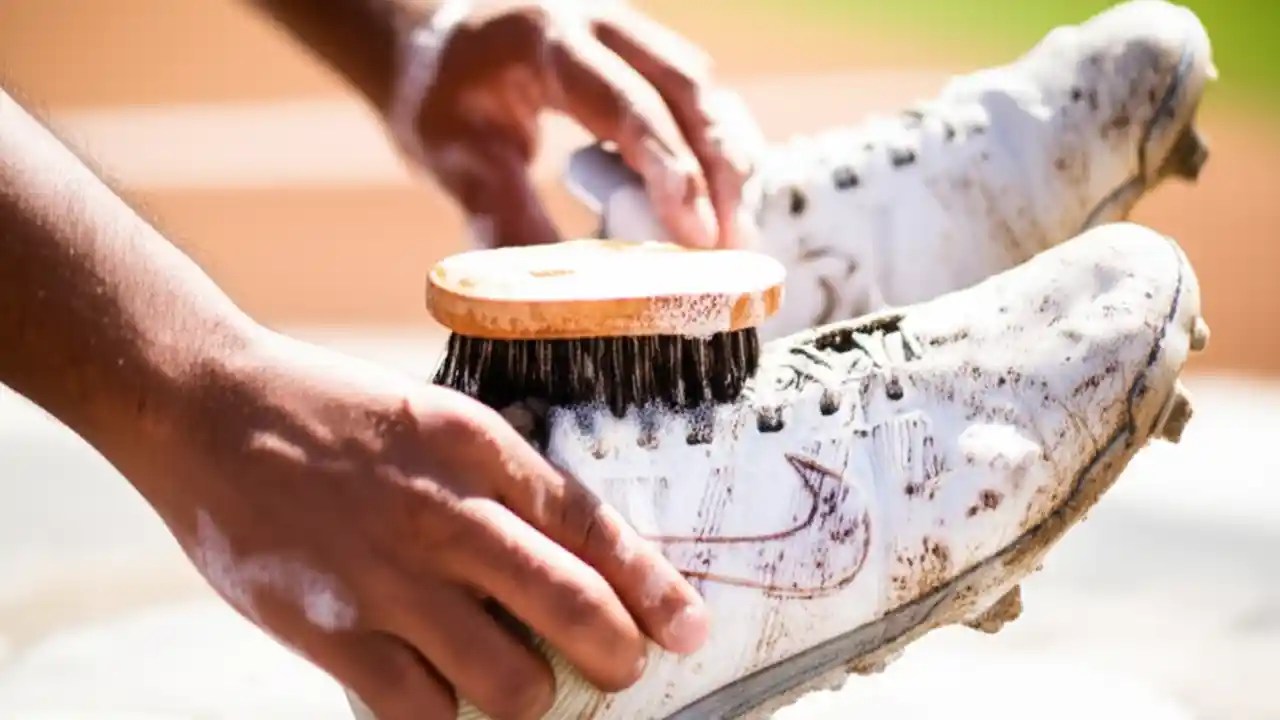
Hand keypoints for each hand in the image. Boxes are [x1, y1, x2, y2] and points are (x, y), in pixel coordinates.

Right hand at [141, 329, 708, 719]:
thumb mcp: (438, 419)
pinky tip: (444, 700)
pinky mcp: (332, 630)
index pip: (595, 530)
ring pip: (508, 682)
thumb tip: (574, 558)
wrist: (210, 410)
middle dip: (617, 655)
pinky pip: (421, 712)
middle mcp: (448, 513)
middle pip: (572, 607)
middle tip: (623, 669)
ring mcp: (389, 578)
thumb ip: (505, 483)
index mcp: (482, 451)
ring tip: (522, 690)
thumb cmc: (334, 416)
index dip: (656, 588)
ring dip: (530, 699)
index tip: (689, 627)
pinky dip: (446, 718)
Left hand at [397, 0, 752, 248]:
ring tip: (740, 235)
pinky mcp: (645, 60)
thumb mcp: (457, 160)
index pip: (628, 107)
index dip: (672, 172)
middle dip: (719, 172)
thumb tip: (552, 300)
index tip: (698, 239)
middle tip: (736, 247)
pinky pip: (699, 100)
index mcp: (549, 42)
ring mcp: (630, 36)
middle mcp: (601, 24)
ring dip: (729, 163)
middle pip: (687, 92)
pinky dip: (718, 150)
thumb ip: (503, 219)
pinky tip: (726, 202)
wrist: (434, 45)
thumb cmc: (441, 100)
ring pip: (704, 93)